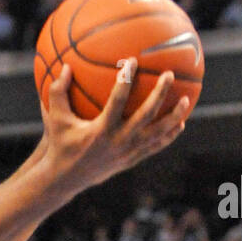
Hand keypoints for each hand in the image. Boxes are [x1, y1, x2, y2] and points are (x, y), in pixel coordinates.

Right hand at [40, 60, 188, 196]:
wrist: (65, 180)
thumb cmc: (59, 145)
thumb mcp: (54, 119)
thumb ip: (58, 93)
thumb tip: (64, 66)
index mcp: (101, 130)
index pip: (117, 101)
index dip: (126, 80)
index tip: (133, 61)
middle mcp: (118, 141)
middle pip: (146, 115)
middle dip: (159, 94)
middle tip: (169, 75)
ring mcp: (127, 152)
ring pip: (157, 133)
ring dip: (173, 116)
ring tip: (187, 99)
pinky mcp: (131, 160)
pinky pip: (155, 147)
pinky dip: (168, 136)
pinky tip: (179, 124)